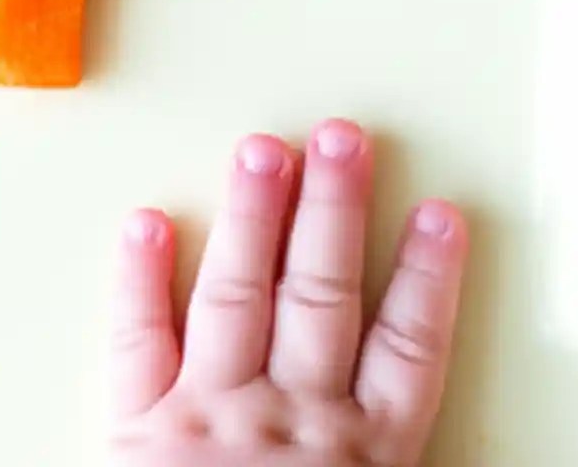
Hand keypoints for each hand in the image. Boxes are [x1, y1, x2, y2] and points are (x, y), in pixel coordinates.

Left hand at [108, 119, 469, 466]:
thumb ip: (386, 452)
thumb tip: (411, 409)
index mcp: (367, 451)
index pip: (411, 344)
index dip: (428, 273)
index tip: (439, 217)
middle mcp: (296, 417)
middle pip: (324, 294)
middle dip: (334, 209)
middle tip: (342, 142)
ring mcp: (215, 415)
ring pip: (240, 295)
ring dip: (254, 216)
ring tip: (263, 151)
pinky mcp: (139, 430)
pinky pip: (139, 343)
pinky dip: (140, 280)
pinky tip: (150, 224)